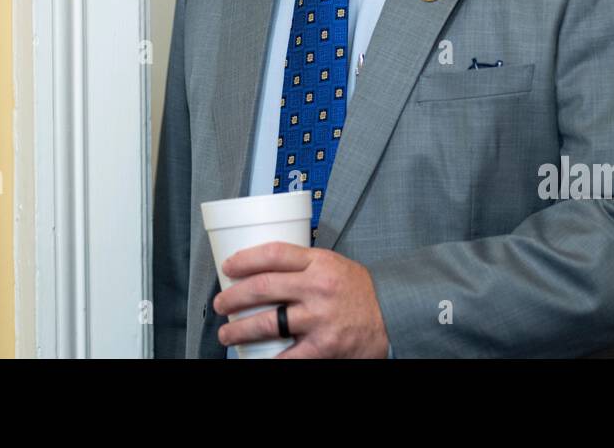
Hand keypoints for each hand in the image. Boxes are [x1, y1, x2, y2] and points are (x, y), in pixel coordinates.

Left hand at [213, 241, 389, 357]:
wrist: (392, 316)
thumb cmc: (360, 292)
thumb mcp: (334, 265)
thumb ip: (303, 266)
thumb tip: (264, 270)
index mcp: (319, 263)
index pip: (274, 253)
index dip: (245, 259)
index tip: (228, 267)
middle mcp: (318, 288)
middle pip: (263, 287)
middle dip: (233, 297)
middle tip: (221, 303)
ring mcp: (320, 318)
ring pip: (268, 322)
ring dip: (240, 329)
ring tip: (228, 333)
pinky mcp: (323, 347)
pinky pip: (287, 356)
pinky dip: (267, 360)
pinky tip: (254, 359)